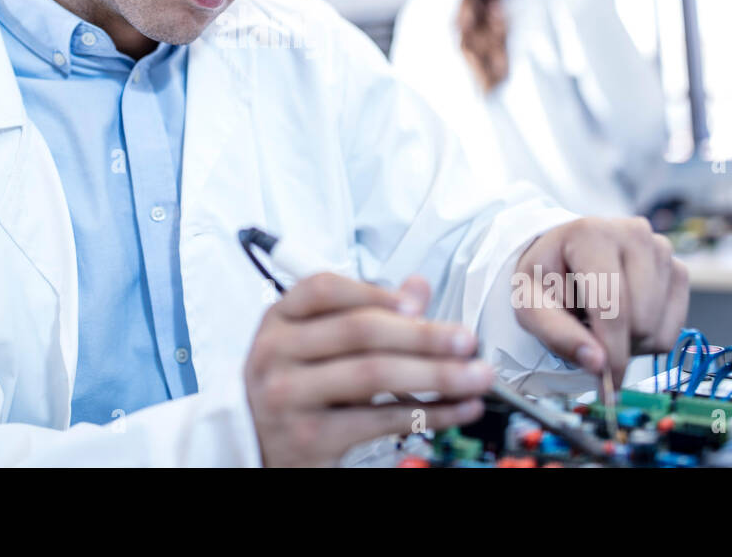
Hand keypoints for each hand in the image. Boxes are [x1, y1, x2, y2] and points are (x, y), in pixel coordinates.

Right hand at [244, 272, 491, 466]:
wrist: (256, 444)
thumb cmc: (293, 385)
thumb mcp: (318, 342)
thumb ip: (367, 311)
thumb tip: (418, 288)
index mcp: (279, 318)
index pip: (325, 289)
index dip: (376, 292)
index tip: (419, 303)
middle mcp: (276, 351)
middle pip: (359, 331)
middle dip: (423, 334)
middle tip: (465, 339)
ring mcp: (289, 395)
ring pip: (374, 375)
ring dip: (436, 375)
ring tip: (475, 376)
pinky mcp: (310, 435)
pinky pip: (381, 419)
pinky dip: (429, 413)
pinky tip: (457, 408)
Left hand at [512, 216, 688, 385]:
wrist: (562, 254)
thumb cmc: (546, 277)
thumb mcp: (529, 303)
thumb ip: (558, 334)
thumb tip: (599, 365)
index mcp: (592, 235)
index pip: (613, 306)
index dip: (611, 353)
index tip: (605, 387)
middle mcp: (634, 234)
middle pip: (641, 321)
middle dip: (615, 344)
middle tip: (587, 333)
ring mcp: (661, 250)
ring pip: (659, 328)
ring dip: (630, 342)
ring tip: (601, 320)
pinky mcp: (677, 269)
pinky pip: (675, 328)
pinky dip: (648, 337)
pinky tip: (624, 319)